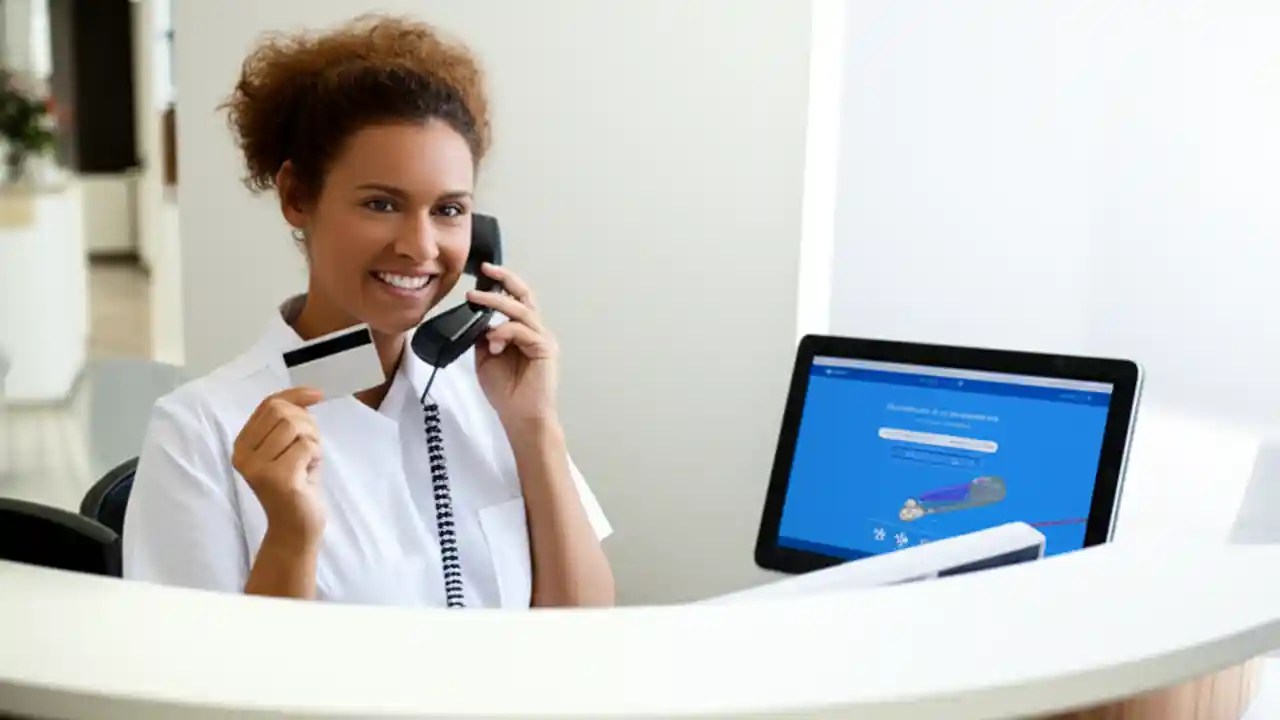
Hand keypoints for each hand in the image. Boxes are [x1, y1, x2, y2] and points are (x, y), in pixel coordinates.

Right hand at [231, 387, 326, 550]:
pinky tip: (309, 471)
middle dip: (307, 422)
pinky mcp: (277, 478)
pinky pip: (305, 446)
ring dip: (312, 439)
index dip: (295, 395)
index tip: (317, 395)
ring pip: (294, 427)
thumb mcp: (290, 447)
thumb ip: (290, 422)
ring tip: (309, 459)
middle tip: (312, 445)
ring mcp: (258, 467)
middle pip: (282, 412)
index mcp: (242, 445)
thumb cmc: (296, 484)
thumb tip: (309, 394)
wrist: (296, 527)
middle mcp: (243, 455)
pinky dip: (316, 454)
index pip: (268, 404)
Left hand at [468, 263, 559, 426]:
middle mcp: (536, 332)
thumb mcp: (485, 359)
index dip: (501, 285)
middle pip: (524, 296)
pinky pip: (523, 330)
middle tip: (487, 269)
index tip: (484, 272)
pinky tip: (493, 343)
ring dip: (496, 302)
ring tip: (475, 298)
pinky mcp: (545, 349)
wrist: (520, 417)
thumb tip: (477, 320)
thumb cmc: (506, 393)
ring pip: (521, 310)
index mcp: (523, 333)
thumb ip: (484, 338)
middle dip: (506, 279)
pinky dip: (504, 332)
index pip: (514, 302)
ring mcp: (542, 339)